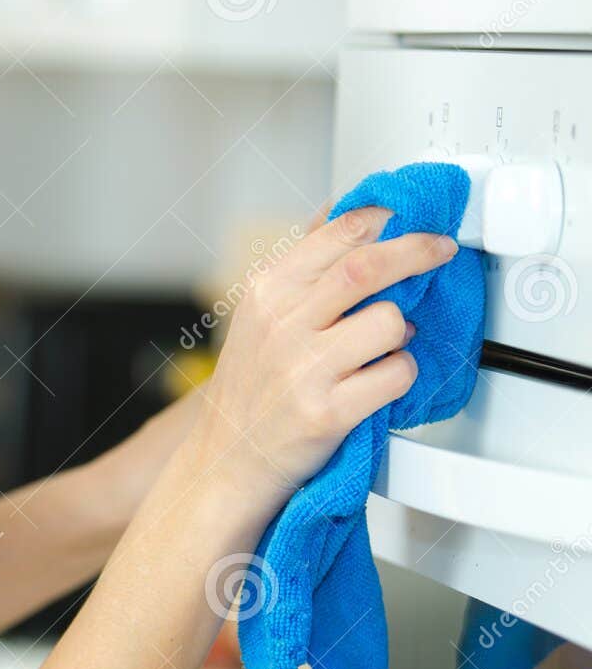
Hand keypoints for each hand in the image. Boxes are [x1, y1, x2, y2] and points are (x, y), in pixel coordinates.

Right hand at [182, 206, 456, 518]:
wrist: (228, 455)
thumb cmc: (253, 385)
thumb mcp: (260, 314)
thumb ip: (303, 266)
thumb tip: (342, 212)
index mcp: (267, 291)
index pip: (339, 233)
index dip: (389, 218)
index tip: (415, 218)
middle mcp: (282, 324)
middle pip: (368, 266)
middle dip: (418, 251)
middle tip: (440, 251)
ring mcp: (303, 369)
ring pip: (391, 321)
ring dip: (403, 331)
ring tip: (386, 344)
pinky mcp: (328, 412)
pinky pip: (397, 374)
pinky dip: (402, 375)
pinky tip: (381, 379)